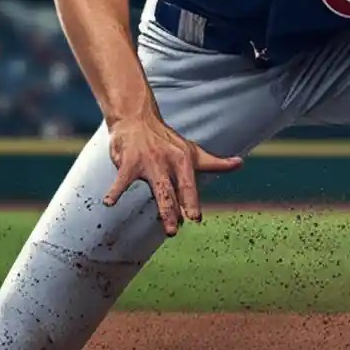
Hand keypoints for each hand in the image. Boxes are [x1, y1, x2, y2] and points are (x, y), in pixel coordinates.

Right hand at [102, 116, 242, 235]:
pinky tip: (109, 203)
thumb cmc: (166, 140)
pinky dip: (115, 191)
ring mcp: (147, 163)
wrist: (137, 119)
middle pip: (172, 191)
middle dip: (174, 210)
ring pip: (155, 189)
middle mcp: (167, 162)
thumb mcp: (192, 150)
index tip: (195, 218)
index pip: (189, 185)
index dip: (191, 201)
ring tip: (163, 227)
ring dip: (160, 208)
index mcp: (183, 160)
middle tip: (175, 230)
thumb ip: (215, 162)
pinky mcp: (128, 163)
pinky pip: (121, 180)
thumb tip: (240, 163)